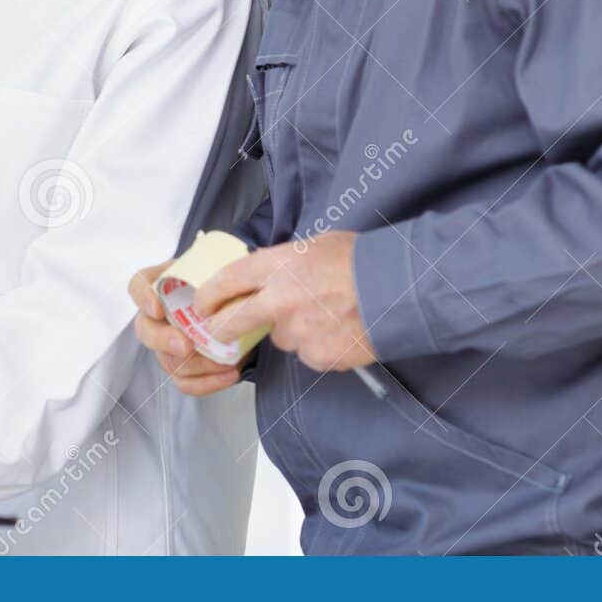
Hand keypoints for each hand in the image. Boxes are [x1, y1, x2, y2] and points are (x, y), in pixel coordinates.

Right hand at [129, 261, 245, 397]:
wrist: (237, 305)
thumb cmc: (221, 283)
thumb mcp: (220, 267)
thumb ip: (219, 268)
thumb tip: (233, 275)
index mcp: (161, 284)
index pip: (138, 285)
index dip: (143, 297)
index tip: (157, 308)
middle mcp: (157, 317)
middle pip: (146, 330)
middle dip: (164, 340)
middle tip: (185, 346)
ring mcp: (166, 344)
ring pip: (168, 361)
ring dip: (196, 365)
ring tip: (225, 362)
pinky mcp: (181, 367)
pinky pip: (185, 382)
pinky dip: (208, 382)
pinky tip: (229, 374)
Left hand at [195, 231, 376, 373]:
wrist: (400, 288)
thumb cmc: (361, 260)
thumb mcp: (314, 245)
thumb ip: (283, 263)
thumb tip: (264, 275)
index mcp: (277, 266)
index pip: (226, 280)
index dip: (208, 295)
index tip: (202, 304)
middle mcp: (280, 300)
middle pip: (232, 322)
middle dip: (221, 329)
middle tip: (221, 330)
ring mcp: (298, 332)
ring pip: (280, 338)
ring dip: (291, 331)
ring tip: (323, 315)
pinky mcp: (317, 356)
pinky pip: (307, 354)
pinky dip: (318, 346)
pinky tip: (338, 330)